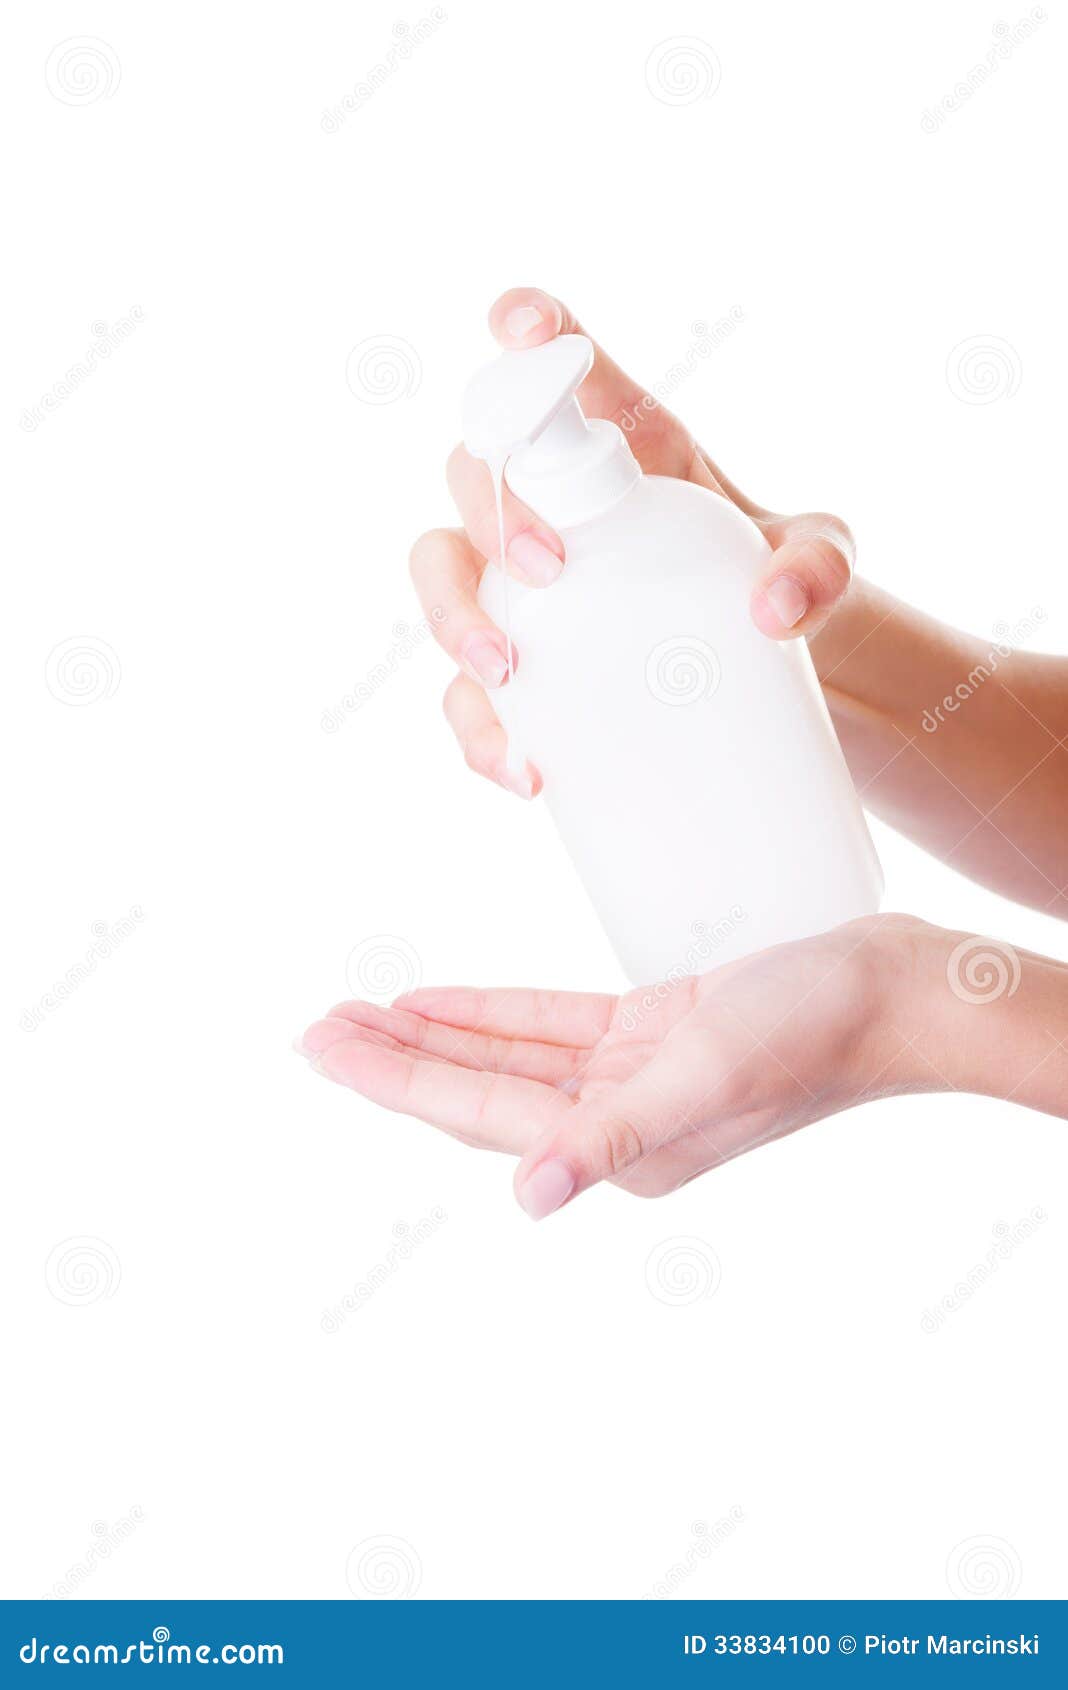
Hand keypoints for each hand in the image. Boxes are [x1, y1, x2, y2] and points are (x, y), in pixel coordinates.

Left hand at [298, 916, 966, 1217]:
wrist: (888, 992)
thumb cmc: (810, 1035)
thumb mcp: (705, 1076)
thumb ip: (613, 1135)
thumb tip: (530, 1195)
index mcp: (616, 1146)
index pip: (475, 1112)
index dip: (392, 1078)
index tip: (320, 1047)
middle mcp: (613, 1123)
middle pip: (474, 1090)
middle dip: (390, 1060)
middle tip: (312, 1031)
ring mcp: (630, 1079)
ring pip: (503, 1058)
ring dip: (430, 1036)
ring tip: (357, 1014)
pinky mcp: (649, 1036)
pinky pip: (549, 1028)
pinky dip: (490, 1015)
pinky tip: (439, 1002)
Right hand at [410, 285, 855, 799]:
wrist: (772, 678)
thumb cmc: (788, 583)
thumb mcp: (826, 561)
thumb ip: (820, 566)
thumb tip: (771, 610)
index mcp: (622, 440)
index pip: (559, 365)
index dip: (528, 331)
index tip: (522, 325)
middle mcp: (552, 502)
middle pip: (473, 467)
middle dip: (491, 510)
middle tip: (548, 572)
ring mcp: (517, 584)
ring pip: (439, 568)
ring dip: (451, 617)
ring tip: (503, 674)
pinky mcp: (515, 666)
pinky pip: (462, 690)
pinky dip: (479, 728)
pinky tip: (522, 766)